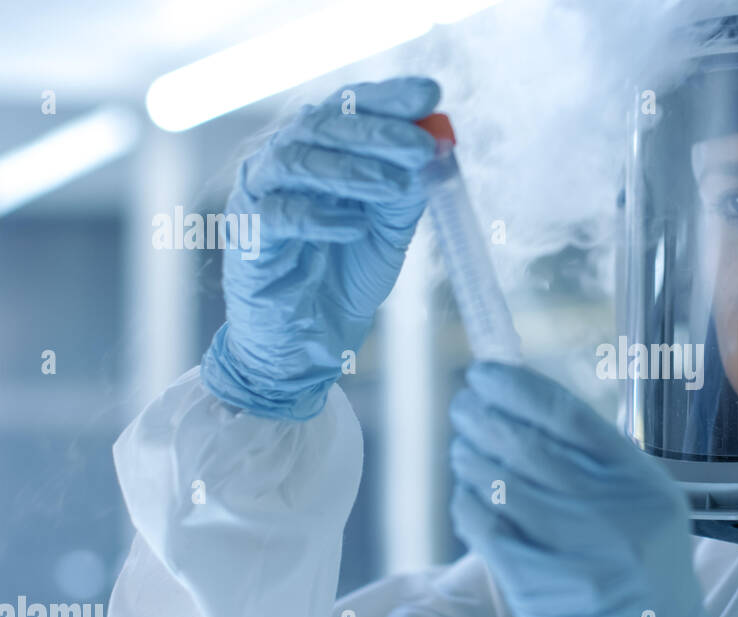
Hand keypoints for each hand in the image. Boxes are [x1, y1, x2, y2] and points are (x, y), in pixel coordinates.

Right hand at [200, 76, 439, 419]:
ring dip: (353, 170)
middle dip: (376, 131)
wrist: (307, 344)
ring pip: (297, 161)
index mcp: (318, 151)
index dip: (389, 97)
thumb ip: (407, 190)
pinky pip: (279, 214)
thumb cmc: (343, 277)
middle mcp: (282, 162)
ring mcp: (259, 195)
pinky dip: (320, 217)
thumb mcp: (390, 230)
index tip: (431, 93)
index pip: (349, 107)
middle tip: (420, 146)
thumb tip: (434, 147)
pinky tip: (353, 227)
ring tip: (396, 186)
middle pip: (323, 125)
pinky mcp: (246, 236)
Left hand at [448, 362, 737, 616]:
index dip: (518, 388)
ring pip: (501, 487)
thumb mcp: (642, 503)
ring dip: (471, 458)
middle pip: (528, 448)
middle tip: (463, 405)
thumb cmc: (640, 565)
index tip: (486, 372)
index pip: (571, 417)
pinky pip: (488, 532)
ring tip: (464, 446)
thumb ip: (593, 459)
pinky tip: (468, 495)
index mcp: (644, 485)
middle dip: (483, 418)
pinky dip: (469, 505)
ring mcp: (578, 557)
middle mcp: (615, 518)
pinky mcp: (543, 591)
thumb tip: (519, 401)